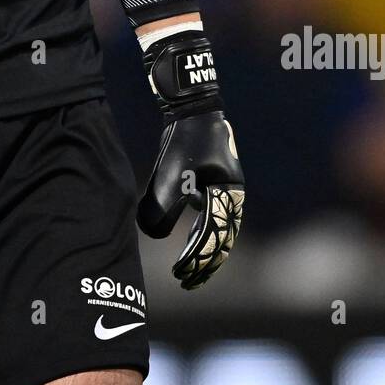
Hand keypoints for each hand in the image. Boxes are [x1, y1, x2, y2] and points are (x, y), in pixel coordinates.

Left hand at [137, 29, 243, 288]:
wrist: (193, 105)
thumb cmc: (186, 138)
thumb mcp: (171, 174)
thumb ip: (162, 207)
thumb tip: (153, 235)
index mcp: (228, 196)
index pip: (214, 239)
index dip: (198, 260)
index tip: (181, 275)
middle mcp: (231, 194)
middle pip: (222, 238)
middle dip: (205, 261)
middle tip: (188, 280)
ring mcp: (224, 185)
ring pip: (217, 226)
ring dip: (204, 247)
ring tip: (189, 266)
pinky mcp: (213, 177)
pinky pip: (210, 212)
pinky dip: (200, 228)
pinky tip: (185, 236)